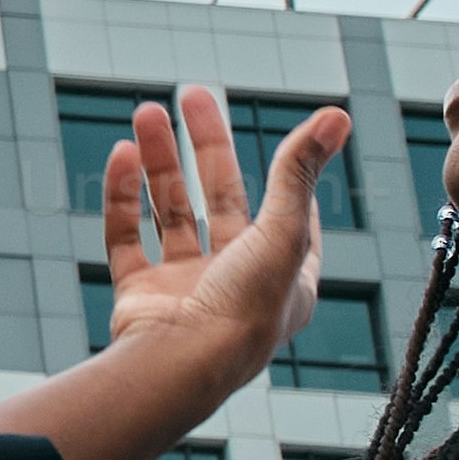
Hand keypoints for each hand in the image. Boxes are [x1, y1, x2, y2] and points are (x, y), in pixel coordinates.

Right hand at [97, 87, 345, 418]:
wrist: (181, 364)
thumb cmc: (246, 308)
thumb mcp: (284, 230)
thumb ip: (300, 169)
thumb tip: (337, 114)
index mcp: (284, 276)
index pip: (294, 218)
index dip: (293, 181)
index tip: (293, 146)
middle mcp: (235, 281)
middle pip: (222, 199)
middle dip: (207, 146)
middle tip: (192, 95)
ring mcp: (184, 287)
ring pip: (171, 212)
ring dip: (159, 163)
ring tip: (146, 113)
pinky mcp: (140, 294)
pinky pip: (127, 236)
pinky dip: (122, 196)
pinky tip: (121, 157)